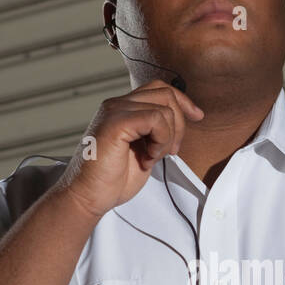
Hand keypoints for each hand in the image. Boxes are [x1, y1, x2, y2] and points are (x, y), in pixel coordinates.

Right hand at [55, 79, 204, 219]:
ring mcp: (115, 111)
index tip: (197, 117)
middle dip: (180, 123)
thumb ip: (156, 133)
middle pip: (165, 93)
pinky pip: (155, 119)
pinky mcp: (116, 122)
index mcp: (123, 109)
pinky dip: (160, 140)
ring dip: (167, 137)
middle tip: (172, 151)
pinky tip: (147, 158)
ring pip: (164, 107)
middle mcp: (117, 104)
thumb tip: (181, 122)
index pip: (160, 88)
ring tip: (151, 157)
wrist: (87, 196)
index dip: (183, 101)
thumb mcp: (143, 150)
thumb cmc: (111, 180)